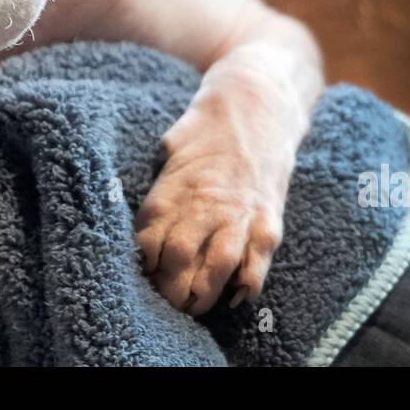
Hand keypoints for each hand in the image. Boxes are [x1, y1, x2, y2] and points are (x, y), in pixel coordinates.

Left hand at [134, 99, 292, 315]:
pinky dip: (245, 287)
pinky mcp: (269, 219)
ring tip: (193, 307)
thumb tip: (140, 223)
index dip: (142, 264)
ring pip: (217, 267)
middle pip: (178, 258)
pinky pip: (257, 263)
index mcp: (175, 186)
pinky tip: (233, 297)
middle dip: (168, 288)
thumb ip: (159, 186)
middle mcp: (206, 203)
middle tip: (164, 302)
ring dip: (202, 295)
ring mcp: (240, 213)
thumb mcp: (171, 149)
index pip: (149, 237)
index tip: (140, 277)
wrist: (259, 102)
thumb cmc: (207, 128)